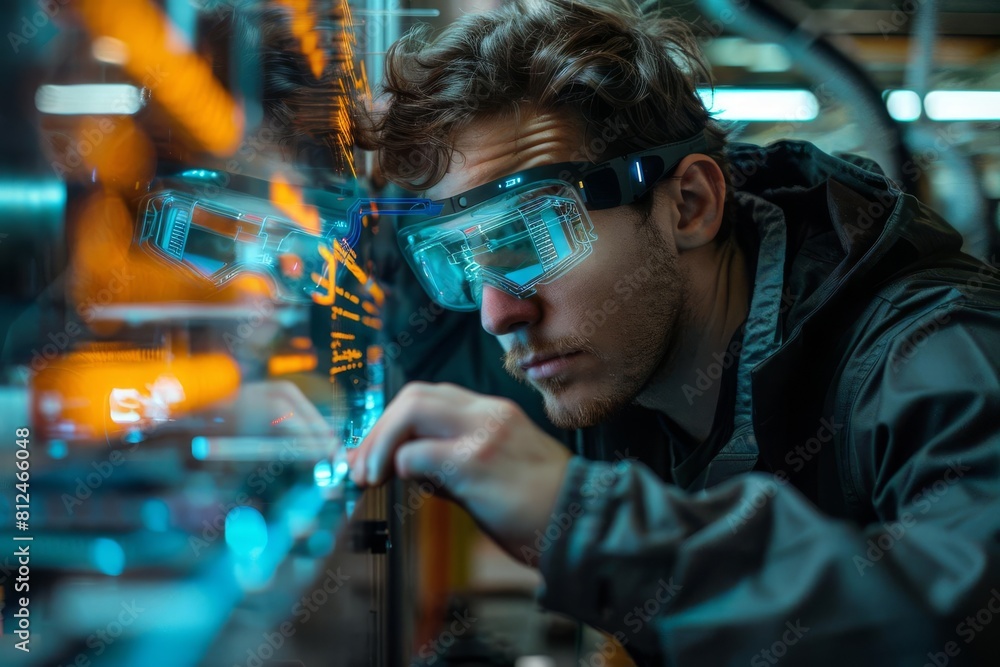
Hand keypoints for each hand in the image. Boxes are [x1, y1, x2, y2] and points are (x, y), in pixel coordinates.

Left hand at [346, 382, 571, 564]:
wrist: (584, 522)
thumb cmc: (543, 505)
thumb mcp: (500, 467)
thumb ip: (455, 460)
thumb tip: (408, 466)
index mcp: (492, 412)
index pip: (429, 396)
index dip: (391, 421)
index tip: (371, 452)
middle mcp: (487, 413)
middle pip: (414, 395)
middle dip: (378, 428)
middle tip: (361, 466)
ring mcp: (482, 433)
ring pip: (411, 410)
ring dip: (379, 444)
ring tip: (369, 476)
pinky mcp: (475, 463)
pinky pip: (418, 453)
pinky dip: (401, 466)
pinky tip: (404, 483)